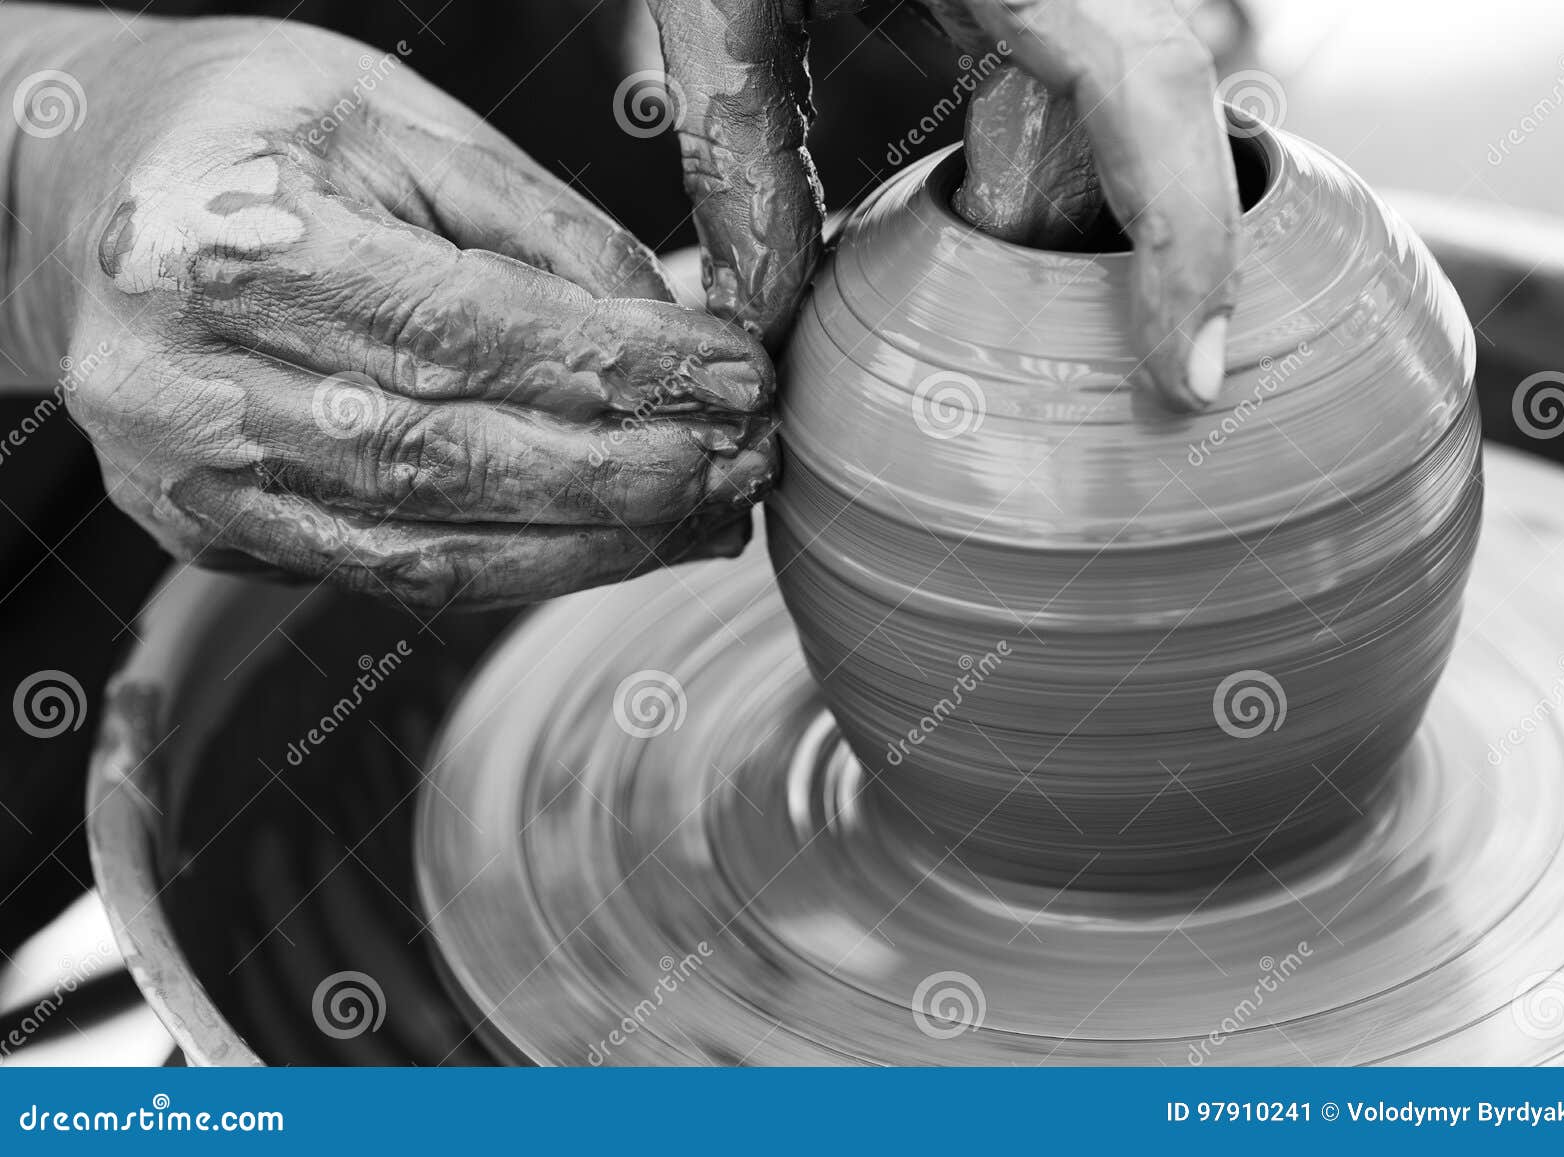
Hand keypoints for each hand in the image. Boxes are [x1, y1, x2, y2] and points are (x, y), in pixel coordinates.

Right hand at [46, 20, 774, 608]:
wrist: (78, 190)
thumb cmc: (248, 132)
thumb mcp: (397, 126)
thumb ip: (537, 231)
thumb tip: (675, 334)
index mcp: (226, 242)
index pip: (471, 332)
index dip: (624, 369)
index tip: (739, 380)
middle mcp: (186, 380)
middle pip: (455, 460)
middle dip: (627, 475)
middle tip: (746, 462)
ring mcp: (186, 477)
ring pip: (429, 550)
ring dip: (590, 547)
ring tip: (705, 516)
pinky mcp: (205, 532)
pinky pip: (389, 576)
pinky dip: (516, 569)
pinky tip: (611, 547)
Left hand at [645, 0, 1237, 407]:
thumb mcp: (722, 3)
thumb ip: (745, 160)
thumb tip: (767, 327)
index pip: (1150, 85)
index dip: (1188, 240)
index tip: (1192, 374)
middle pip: (1177, 93)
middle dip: (1160, 236)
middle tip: (1144, 360)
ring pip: (1154, 71)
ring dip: (1113, 188)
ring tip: (1072, 291)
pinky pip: (1108, 46)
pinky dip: (1080, 138)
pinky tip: (1022, 198)